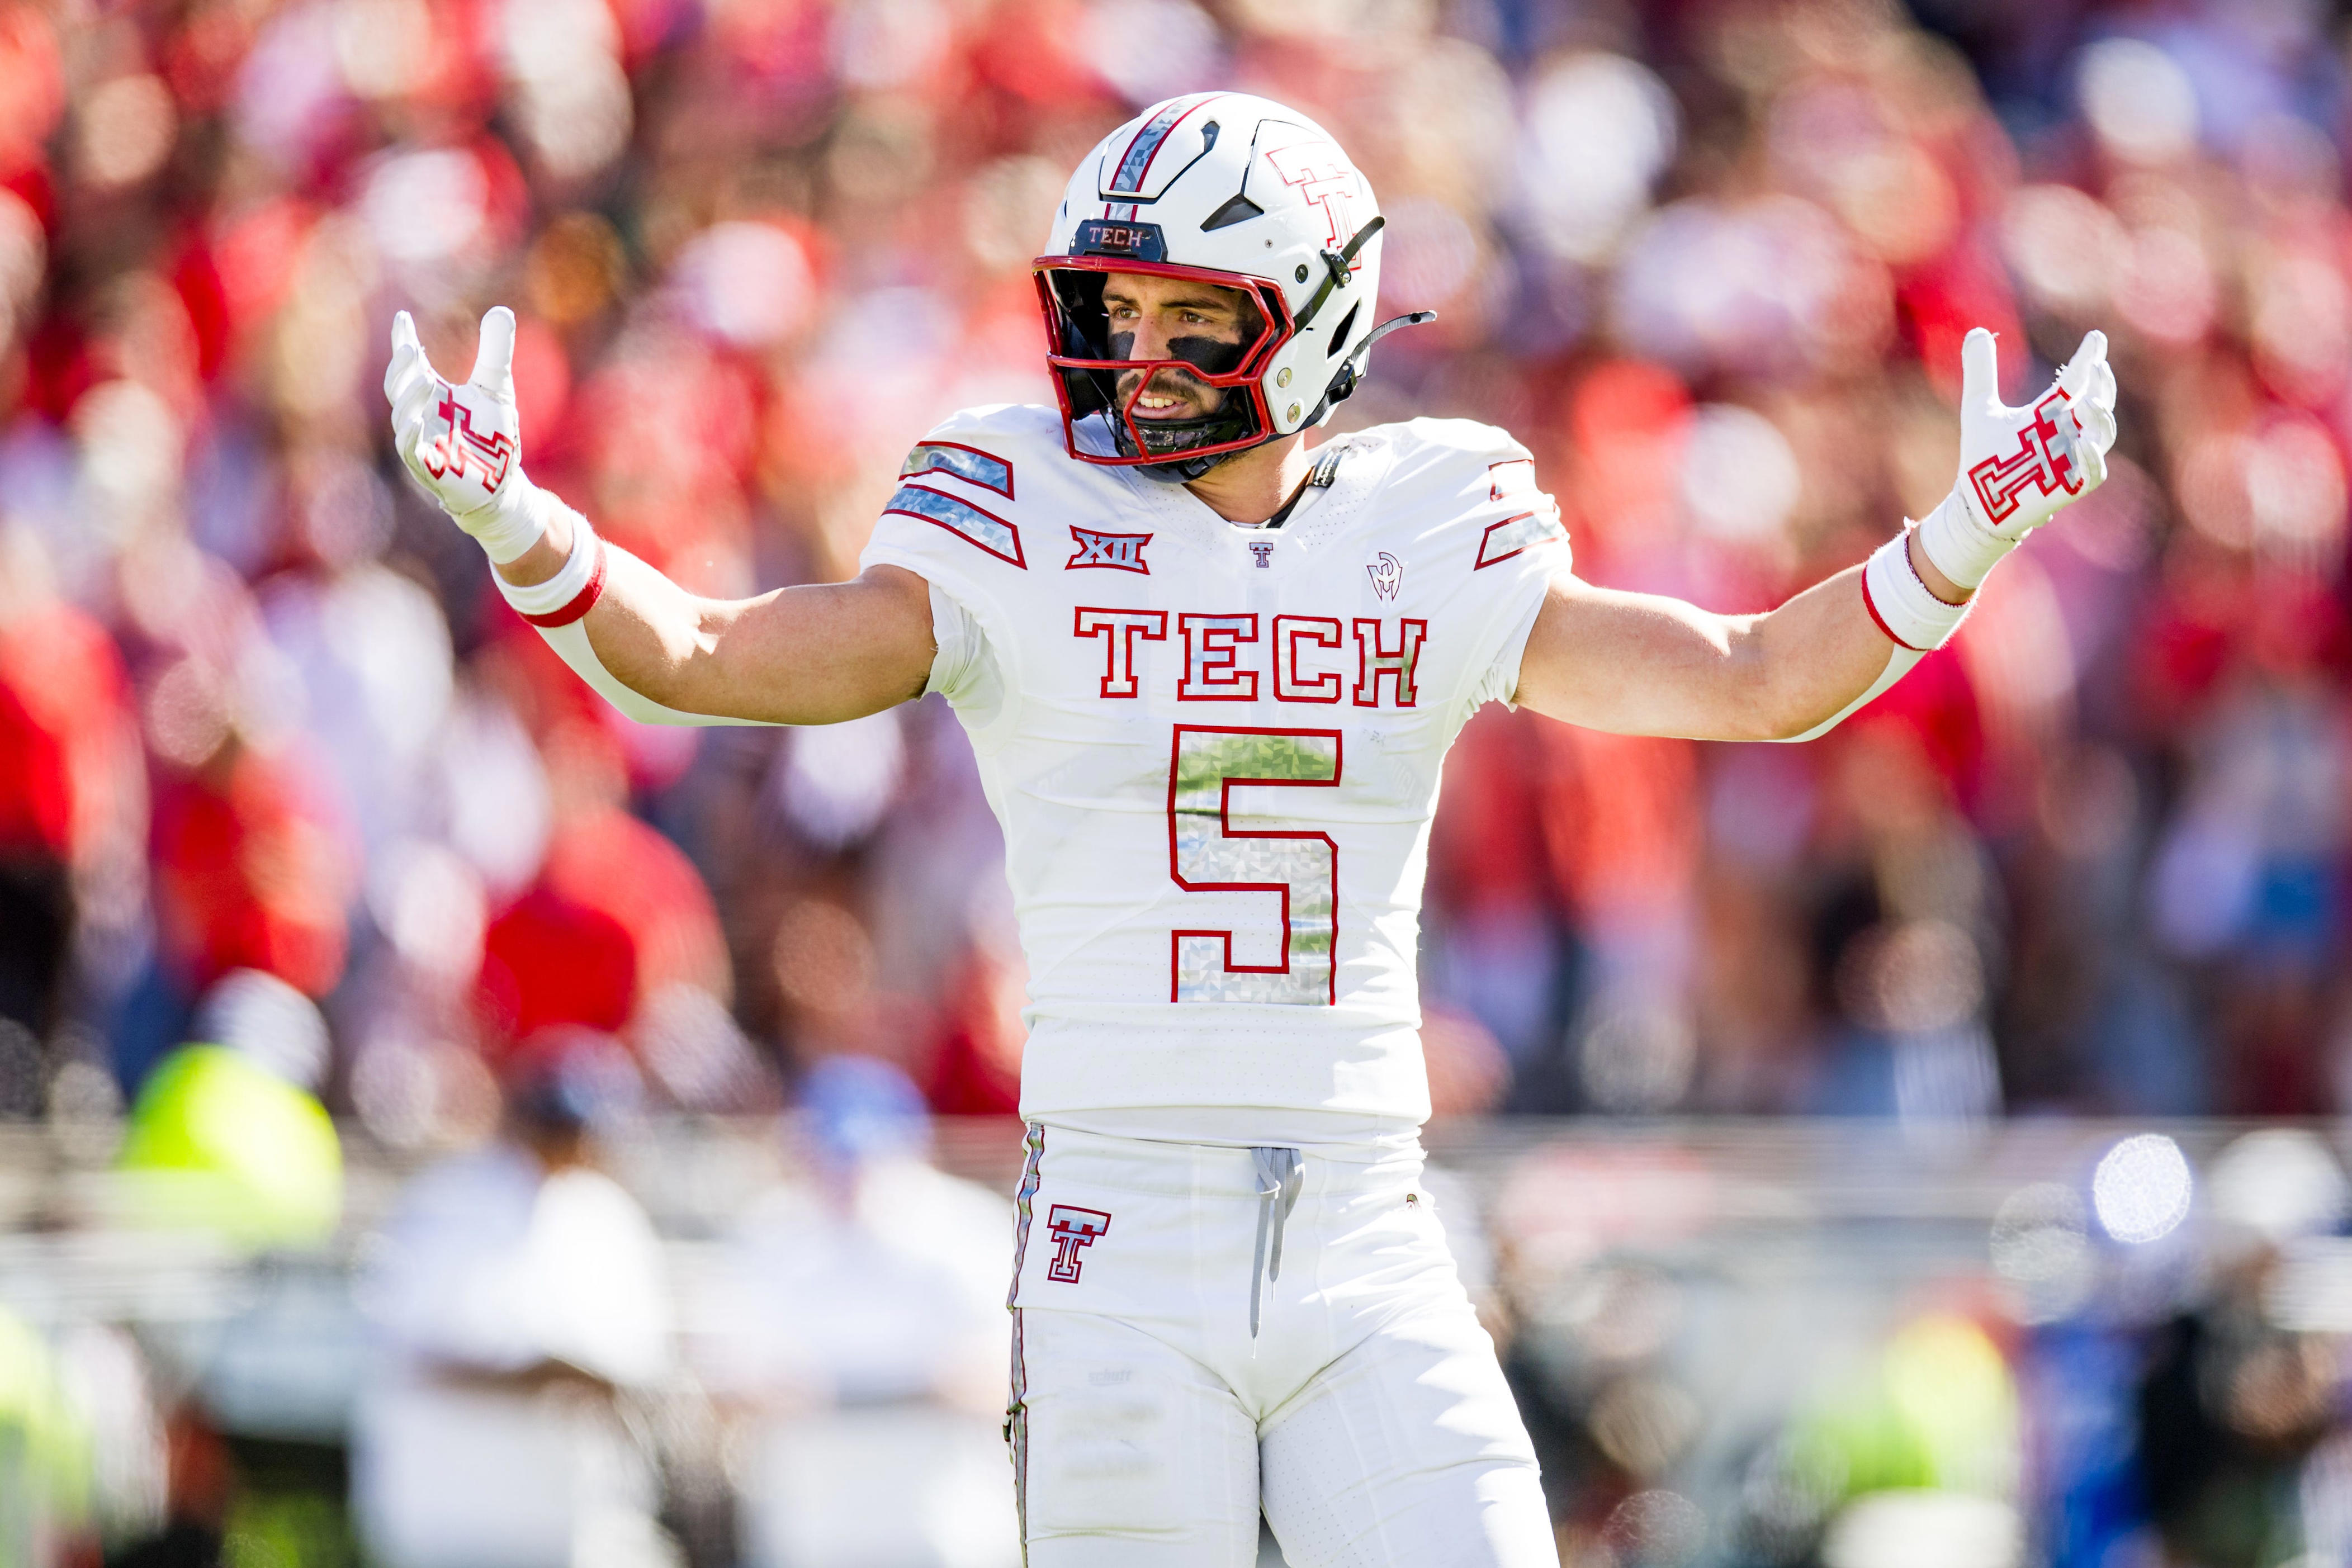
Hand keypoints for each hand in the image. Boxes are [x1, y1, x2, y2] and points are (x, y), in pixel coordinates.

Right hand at [383, 307, 544, 562]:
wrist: (503, 485)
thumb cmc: (493, 437)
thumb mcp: (497, 388)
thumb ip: (495, 352)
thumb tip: (501, 310)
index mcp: (432, 394)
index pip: (410, 365)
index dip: (403, 341)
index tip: (403, 319)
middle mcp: (421, 415)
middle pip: (399, 387)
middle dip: (401, 368)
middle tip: (409, 347)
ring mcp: (422, 442)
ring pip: (403, 418)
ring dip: (409, 398)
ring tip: (423, 380)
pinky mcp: (429, 468)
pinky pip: (412, 451)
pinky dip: (412, 436)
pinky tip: (418, 421)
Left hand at [1919, 327, 2118, 589]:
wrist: (1975, 502)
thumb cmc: (1983, 456)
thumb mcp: (1979, 407)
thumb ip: (1981, 370)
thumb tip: (1976, 331)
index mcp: (2051, 412)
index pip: (2077, 381)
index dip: (2089, 360)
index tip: (2096, 339)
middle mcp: (2068, 432)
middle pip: (2099, 404)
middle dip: (2103, 386)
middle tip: (2096, 367)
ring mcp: (2073, 459)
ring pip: (2103, 436)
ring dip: (2101, 419)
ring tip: (2087, 403)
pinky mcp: (2071, 486)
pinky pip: (2094, 472)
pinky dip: (2092, 459)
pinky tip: (2083, 445)